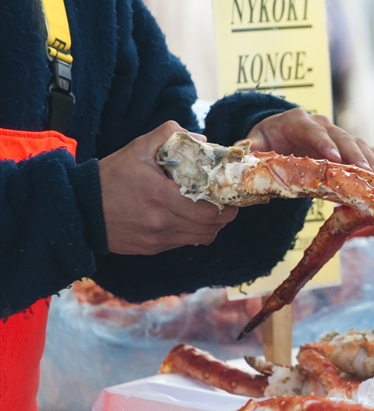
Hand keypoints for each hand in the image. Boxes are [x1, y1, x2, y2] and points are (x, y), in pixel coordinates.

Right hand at [98, 121, 237, 254]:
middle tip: (226, 205)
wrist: (80, 207)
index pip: (210, 210)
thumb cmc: (111, 176)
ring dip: (211, 227)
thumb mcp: (138, 148)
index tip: (230, 196)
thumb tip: (201, 140)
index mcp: (161, 196)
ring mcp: (156, 238)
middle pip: (210, 227)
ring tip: (211, 212)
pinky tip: (190, 220)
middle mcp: (161, 221)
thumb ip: (169, 135)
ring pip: (200, 238)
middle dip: (224, 217)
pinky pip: (183, 243)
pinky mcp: (151, 248)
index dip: (226, 206)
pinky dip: (193, 233)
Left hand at [247, 108, 373, 178]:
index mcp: (295, 121)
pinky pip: (367, 154)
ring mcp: (337, 134)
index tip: (334, 160)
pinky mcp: (348, 147)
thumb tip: (238, 158)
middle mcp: (321, 123)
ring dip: (373, 162)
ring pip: (359, 145)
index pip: (311, 130)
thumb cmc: (263, 140)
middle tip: (368, 175)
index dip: (324, 144)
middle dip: (356, 157)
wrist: (275, 133)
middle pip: (342, 138)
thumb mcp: (252, 143)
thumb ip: (247, 151)